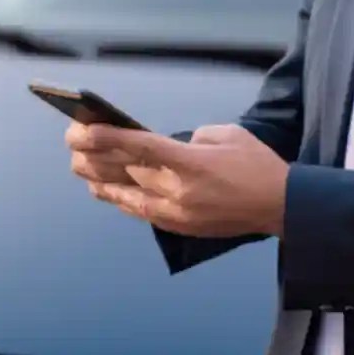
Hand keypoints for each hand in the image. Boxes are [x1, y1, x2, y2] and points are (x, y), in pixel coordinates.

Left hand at [71, 123, 288, 238]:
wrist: (282, 206)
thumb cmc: (257, 164)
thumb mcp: (228, 134)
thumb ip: (193, 137)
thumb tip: (167, 146)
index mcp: (190, 162)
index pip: (138, 146)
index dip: (105, 137)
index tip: (81, 128)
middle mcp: (179, 189)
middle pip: (126, 171)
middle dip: (94, 156)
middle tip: (71, 143)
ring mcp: (178, 211)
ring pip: (127, 195)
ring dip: (100, 180)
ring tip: (79, 167)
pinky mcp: (182, 225)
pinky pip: (142, 211)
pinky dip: (122, 200)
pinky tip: (106, 192)